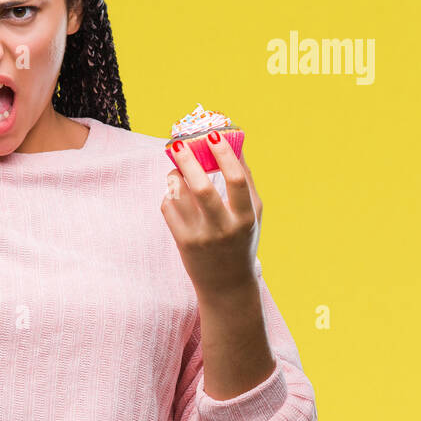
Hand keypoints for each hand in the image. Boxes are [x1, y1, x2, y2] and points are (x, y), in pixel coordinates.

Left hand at [160, 132, 263, 297]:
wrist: (227, 284)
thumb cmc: (241, 240)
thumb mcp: (252, 213)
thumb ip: (246, 180)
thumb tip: (235, 142)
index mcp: (245, 217)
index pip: (236, 180)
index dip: (224, 155)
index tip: (213, 135)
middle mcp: (223, 227)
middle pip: (201, 187)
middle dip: (187, 161)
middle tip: (179, 143)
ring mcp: (201, 236)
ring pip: (178, 196)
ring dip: (174, 176)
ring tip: (177, 169)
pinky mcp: (182, 242)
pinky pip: (168, 207)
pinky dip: (169, 195)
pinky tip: (176, 195)